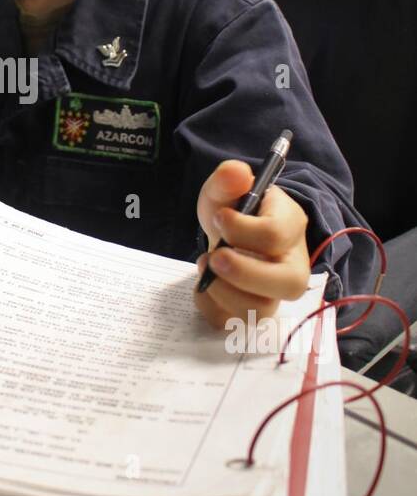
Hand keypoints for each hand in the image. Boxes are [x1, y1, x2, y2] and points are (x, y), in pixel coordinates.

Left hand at [194, 159, 310, 329]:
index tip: (221, 217)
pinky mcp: (251, 311)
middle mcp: (292, 264)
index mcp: (290, 226)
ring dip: (226, 292)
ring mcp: (274, 293)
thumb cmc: (233, 211)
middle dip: (245, 272)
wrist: (225, 235)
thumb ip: (228, 178)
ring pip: (263, 309)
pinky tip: (203, 285)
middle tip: (214, 256)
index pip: (277, 234)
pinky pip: (234, 322)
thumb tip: (237, 173)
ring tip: (205, 266)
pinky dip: (211, 306)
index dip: (243, 228)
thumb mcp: (225, 189)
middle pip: (288, 282)